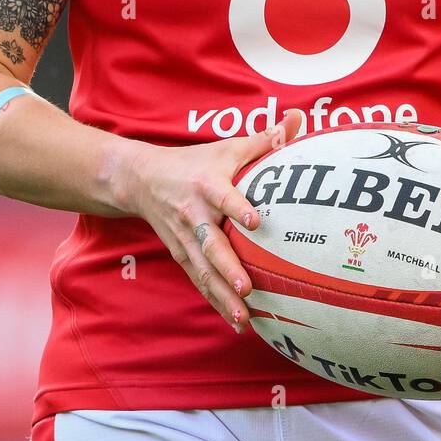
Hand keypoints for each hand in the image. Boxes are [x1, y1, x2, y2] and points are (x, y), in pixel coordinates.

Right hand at [110, 111, 302, 332]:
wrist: (142, 179)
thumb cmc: (196, 162)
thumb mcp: (228, 148)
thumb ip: (265, 139)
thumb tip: (298, 119)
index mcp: (207, 184)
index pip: (223, 196)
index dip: (238, 207)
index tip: (255, 222)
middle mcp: (194, 214)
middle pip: (211, 244)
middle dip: (227, 268)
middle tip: (247, 288)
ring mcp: (185, 239)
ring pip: (204, 270)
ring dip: (222, 295)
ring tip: (244, 317)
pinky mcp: (182, 255)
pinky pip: (199, 281)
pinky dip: (216, 302)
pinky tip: (236, 322)